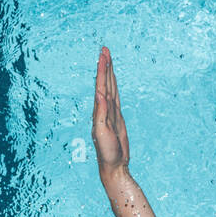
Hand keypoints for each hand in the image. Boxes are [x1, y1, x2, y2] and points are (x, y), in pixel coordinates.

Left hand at [91, 45, 129, 177]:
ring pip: (110, 88)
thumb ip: (101, 113)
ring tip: (108, 59)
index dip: (102, 70)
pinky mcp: (116, 119)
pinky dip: (114, 87)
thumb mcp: (103, 133)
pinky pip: (115, 98)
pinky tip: (112, 81)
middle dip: (105, 66)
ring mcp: (110, 113)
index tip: (103, 55)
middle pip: (105, 83)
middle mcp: (103, 110)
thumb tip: (101, 94)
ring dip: (109, 74)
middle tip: (105, 49)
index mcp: (99, 111)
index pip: (101, 86)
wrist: (113, 166)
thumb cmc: (106, 153)